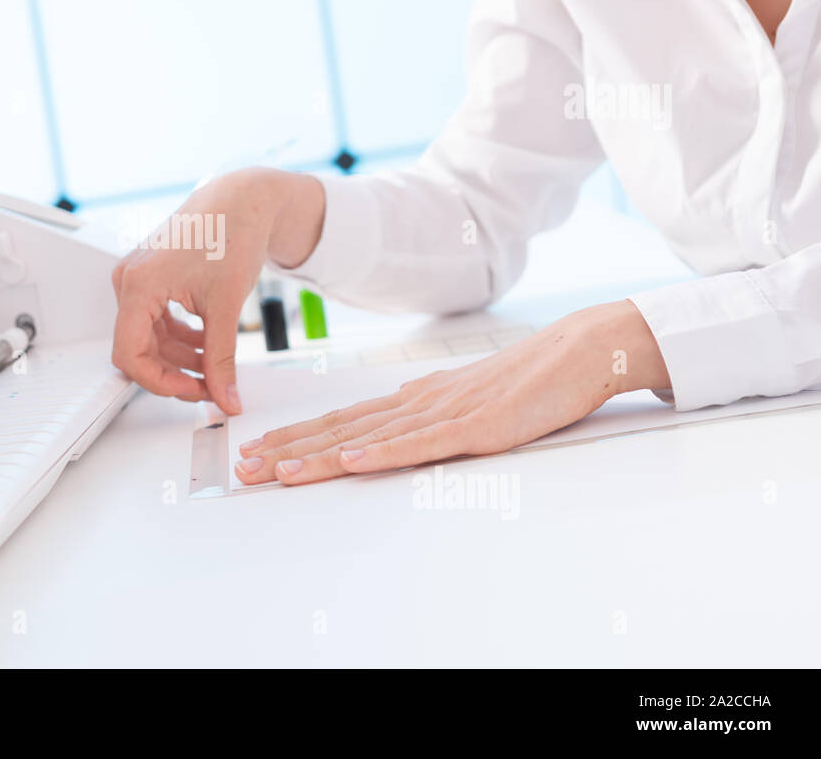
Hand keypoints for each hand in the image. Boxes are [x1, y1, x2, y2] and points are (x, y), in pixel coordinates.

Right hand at [111, 167, 324, 414]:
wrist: (242, 200)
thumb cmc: (231, 231)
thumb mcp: (227, 305)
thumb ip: (222, 358)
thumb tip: (225, 397)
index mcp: (138, 284)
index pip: (129, 355)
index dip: (160, 383)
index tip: (193, 391)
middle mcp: (130, 281)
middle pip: (138, 349)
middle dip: (174, 373)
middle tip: (210, 387)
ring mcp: (138, 279)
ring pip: (149, 339)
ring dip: (181, 359)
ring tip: (215, 368)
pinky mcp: (151, 279)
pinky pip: (157, 322)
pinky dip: (181, 339)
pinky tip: (207, 345)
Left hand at [235, 299, 670, 484]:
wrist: (578, 350)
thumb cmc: (525, 379)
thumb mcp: (464, 401)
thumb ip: (425, 418)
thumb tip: (385, 436)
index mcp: (413, 397)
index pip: (342, 420)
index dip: (296, 436)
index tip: (256, 451)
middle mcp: (418, 401)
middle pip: (341, 428)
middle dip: (288, 448)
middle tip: (242, 466)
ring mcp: (445, 412)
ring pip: (369, 437)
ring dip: (319, 455)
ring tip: (276, 470)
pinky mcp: (477, 427)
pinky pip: (422, 444)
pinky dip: (384, 454)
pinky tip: (353, 460)